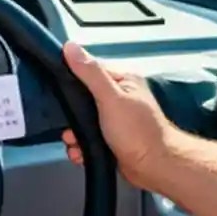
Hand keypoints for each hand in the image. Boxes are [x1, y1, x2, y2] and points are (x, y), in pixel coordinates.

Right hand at [61, 41, 175, 188]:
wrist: (155, 168)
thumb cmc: (139, 132)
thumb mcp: (110, 97)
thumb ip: (90, 73)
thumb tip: (71, 48)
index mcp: (123, 81)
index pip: (90, 70)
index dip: (73, 78)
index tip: (61, 90)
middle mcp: (120, 98)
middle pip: (83, 98)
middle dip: (72, 114)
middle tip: (69, 125)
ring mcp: (116, 120)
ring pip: (84, 121)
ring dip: (74, 134)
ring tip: (74, 142)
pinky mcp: (112, 139)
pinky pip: (88, 139)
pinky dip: (81, 147)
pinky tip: (80, 153)